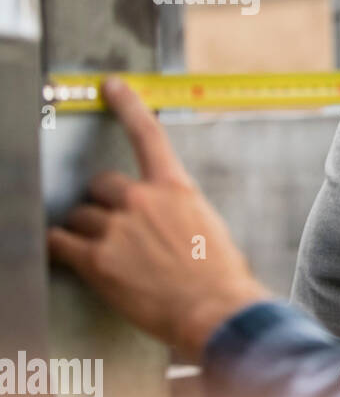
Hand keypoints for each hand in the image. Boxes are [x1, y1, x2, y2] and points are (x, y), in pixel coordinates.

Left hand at [47, 77, 269, 356]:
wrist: (215, 311)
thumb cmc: (221, 277)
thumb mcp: (210, 228)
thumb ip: (179, 211)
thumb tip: (163, 216)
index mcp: (176, 189)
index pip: (148, 134)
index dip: (128, 105)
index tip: (111, 86)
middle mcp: (142, 201)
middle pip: (101, 185)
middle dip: (105, 204)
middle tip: (117, 227)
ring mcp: (116, 229)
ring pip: (81, 216)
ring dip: (88, 231)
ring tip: (109, 255)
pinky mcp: (96, 259)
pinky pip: (60, 242)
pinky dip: (63, 248)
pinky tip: (75, 258)